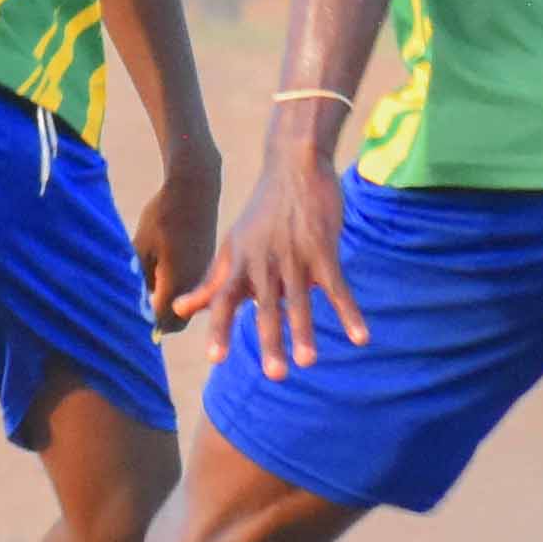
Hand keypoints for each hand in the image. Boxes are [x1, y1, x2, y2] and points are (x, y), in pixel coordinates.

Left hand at [129, 146, 226, 325]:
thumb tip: (133, 301)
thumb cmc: (162, 216)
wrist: (194, 189)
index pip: (160, 320)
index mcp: (177, 282)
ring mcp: (204, 277)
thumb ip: (137, 277)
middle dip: (159, 322)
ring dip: (169, 308)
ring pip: (187, 308)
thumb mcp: (140, 246)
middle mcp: (195, 285)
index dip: (144, 324)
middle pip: (178, 321)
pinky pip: (192, 292)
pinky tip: (162, 277)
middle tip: (139, 311)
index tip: (129, 320)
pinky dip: (178, 294)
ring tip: (148, 293)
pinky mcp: (207, 267)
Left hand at [185, 132, 363, 374]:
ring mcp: (294, 254)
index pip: (223, 297)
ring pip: (300, 299)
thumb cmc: (262, 213)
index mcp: (239, 262)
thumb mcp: (233, 245)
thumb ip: (211, 281)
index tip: (215, 359)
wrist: (294, 166)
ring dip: (305, 331)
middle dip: (270, 340)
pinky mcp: (323, 247)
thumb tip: (181, 309)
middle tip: (275, 375)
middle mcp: (264, 260)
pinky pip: (337, 285)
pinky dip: (348, 312)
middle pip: (265, 305)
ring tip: (308, 362)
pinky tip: (361, 338)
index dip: (219, 327)